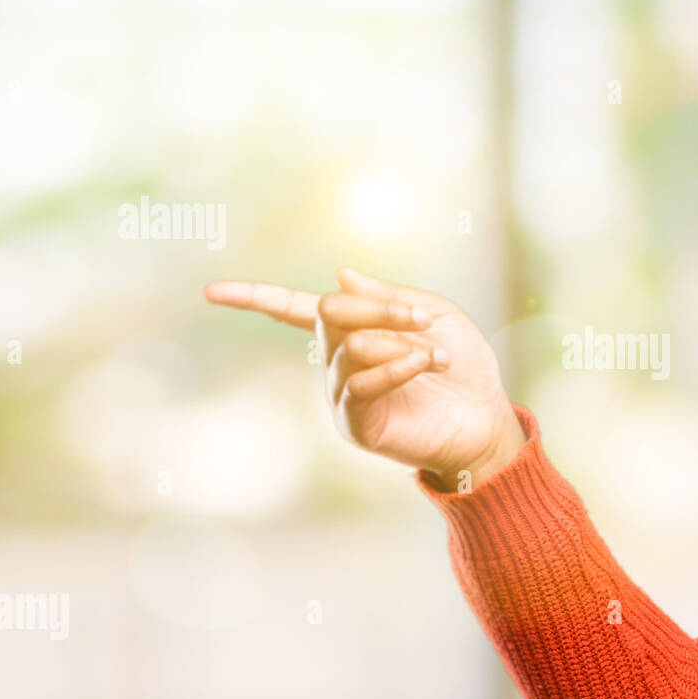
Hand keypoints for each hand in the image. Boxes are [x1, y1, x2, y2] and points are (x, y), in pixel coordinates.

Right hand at [204, 268, 525, 490]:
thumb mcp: (435, 316)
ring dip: (397, 341)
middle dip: (379, 309)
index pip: (293, 310)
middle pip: (329, 313)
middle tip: (424, 322)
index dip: (254, 298)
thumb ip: (389, 297)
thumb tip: (341, 274)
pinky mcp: (356, 424)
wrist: (486, 418)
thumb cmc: (464, 366)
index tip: (211, 292)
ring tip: (436, 355)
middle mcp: (338, 363)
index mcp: (352, 332)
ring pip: (349, 346)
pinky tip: (425, 365)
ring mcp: (342, 395)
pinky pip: (360, 383)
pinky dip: (395, 367)